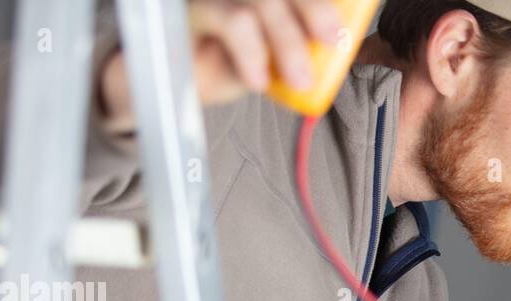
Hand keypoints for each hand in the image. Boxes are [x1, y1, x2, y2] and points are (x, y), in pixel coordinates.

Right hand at [99, 0, 343, 132]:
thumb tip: (335, 49)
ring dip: (286, 40)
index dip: (323, 3)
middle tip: (331, 39)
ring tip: (298, 78)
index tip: (342, 28)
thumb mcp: (269, 59)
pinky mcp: (191, 9)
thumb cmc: (223, 64)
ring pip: (259, 2)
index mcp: (263, 2)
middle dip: (314, 8)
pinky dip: (251, 51)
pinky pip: (230, 20)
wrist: (167, 82)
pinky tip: (257, 78)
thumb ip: (295, 48)